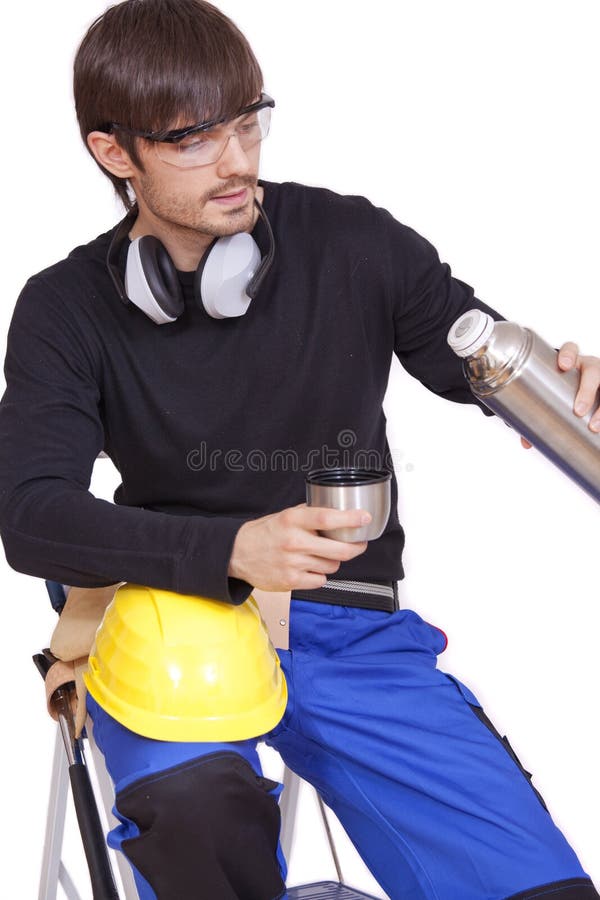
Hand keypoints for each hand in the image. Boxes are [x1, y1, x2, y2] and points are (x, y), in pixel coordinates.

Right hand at [228, 503, 369, 590]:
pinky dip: (319, 575)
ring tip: (322, 555)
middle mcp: (294, 542)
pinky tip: (310, 567)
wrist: (238, 554)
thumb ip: (309, 514)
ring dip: (333, 561)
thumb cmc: (264, 533)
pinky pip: (320, 580)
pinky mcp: (291, 581)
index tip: (364, 517)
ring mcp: (293, 563)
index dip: (350, 519)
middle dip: (355, 548)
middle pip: (338, 550)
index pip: (327, 518)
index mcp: (293, 520)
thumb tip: (337, 511)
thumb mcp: (285, 515)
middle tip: (359, 544)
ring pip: (332, 566)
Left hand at [520, 341, 599, 447]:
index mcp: (572, 363)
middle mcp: (591, 368)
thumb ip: (538, 415)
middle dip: (587, 390)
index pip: (571, 349)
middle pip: (593, 371)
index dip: (568, 354)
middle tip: (578, 410)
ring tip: (593, 426)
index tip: (563, 365)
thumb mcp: (554, 397)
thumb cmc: (565, 392)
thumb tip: (526, 442)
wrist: (587, 393)